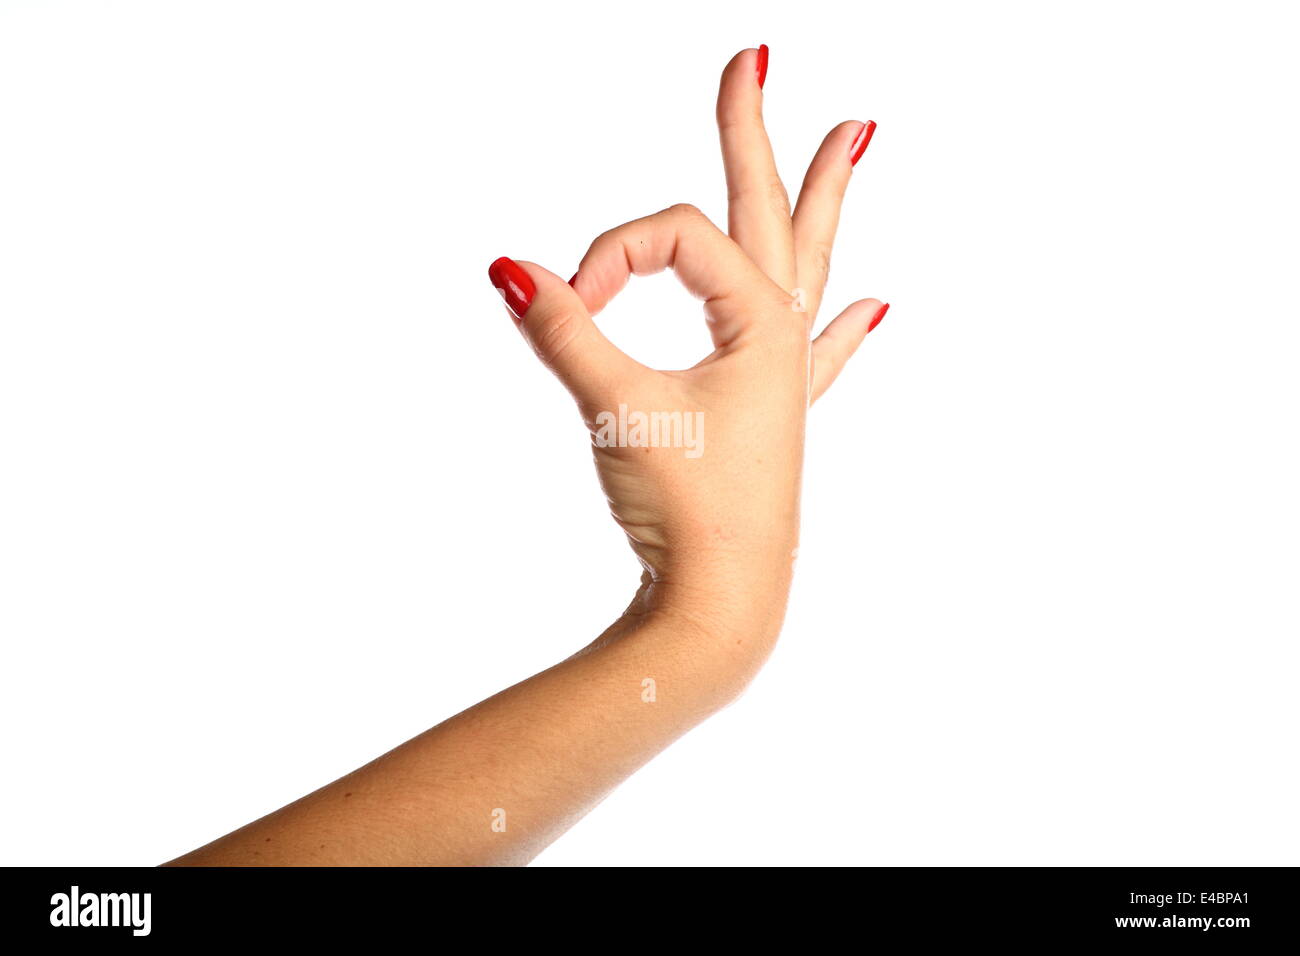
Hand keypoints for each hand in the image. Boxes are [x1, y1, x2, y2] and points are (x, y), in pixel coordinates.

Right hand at [489, 46, 885, 643]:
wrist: (723, 608)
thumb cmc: (688, 511)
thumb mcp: (618, 410)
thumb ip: (564, 334)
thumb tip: (507, 267)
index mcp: (757, 323)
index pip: (672, 239)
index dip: (609, 256)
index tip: (568, 301)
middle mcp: (779, 338)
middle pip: (770, 210)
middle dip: (752, 134)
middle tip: (756, 59)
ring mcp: (782, 378)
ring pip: (803, 266)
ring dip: (822, 199)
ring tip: (856, 135)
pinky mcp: (769, 420)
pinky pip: (814, 356)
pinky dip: (841, 328)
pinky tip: (877, 308)